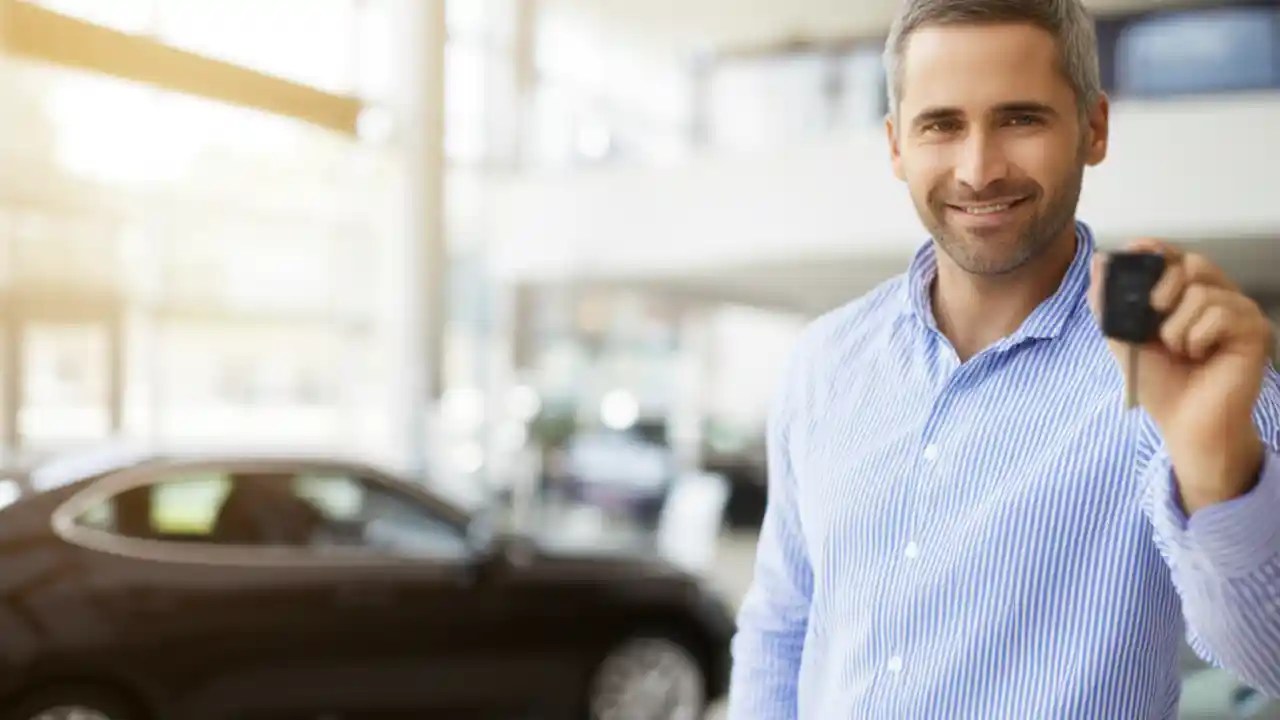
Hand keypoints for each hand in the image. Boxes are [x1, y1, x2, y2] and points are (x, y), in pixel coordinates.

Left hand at [1088, 239, 1272, 513]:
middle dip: (1162, 289)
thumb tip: (1099, 259)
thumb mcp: (1123, 337)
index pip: (1174, 256)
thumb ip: (1110, 301)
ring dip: (1177, 326)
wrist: (1183, 423)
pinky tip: (1199, 356)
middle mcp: (1217, 296)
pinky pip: (1220, 313)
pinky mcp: (1254, 330)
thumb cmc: (1159, 382)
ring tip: (1180, 351)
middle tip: (1154, 320)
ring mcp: (1239, 311)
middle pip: (1191, 263)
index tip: (1134, 251)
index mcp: (1187, 294)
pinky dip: (1197, 337)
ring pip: (1202, 291)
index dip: (1154, 250)